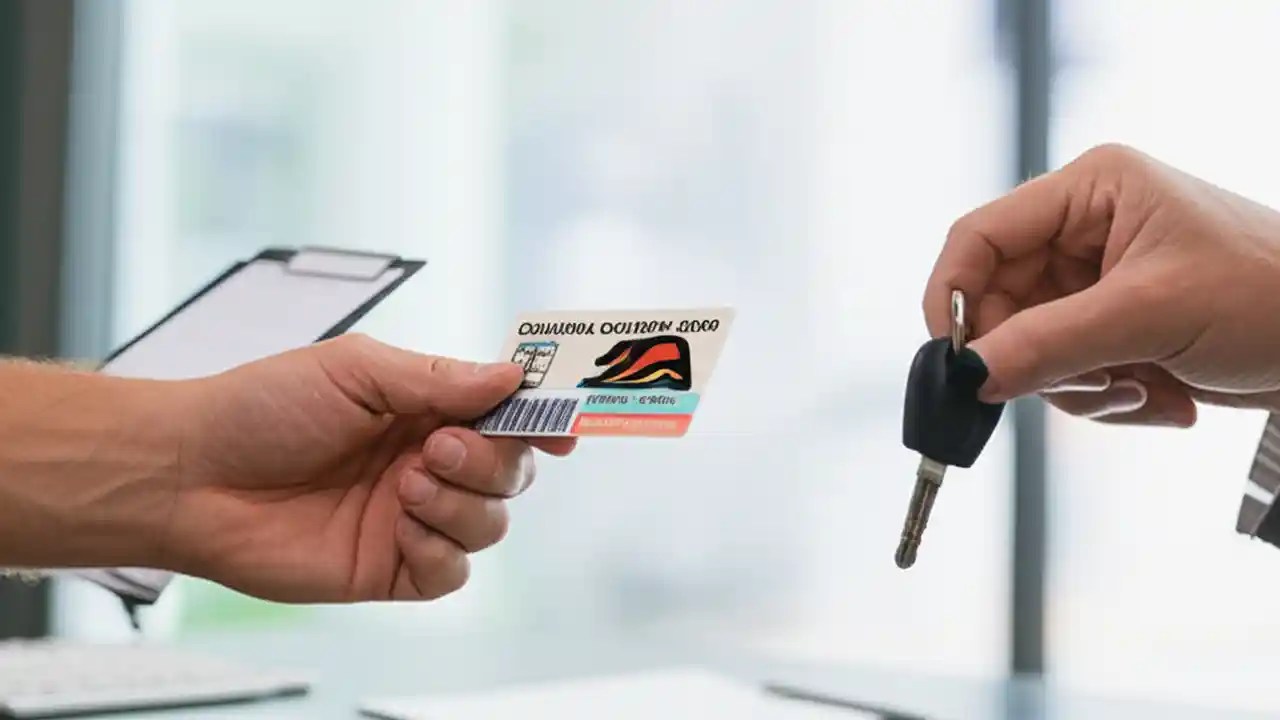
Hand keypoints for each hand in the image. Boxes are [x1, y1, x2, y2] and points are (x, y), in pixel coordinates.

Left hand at [165, 334, 574, 601]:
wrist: (193, 474)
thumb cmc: (262, 408)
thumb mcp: (356, 371)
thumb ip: (439, 379)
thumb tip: (512, 379)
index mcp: (425, 409)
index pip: (507, 415)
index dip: (542, 418)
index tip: (562, 422)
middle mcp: (427, 463)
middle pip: (512, 471)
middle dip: (491, 459)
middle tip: (434, 447)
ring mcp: (412, 517)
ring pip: (491, 523)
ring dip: (461, 502)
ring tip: (405, 484)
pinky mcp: (391, 568)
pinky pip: (453, 573)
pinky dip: (440, 550)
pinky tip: (400, 525)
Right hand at [926, 143, 1279, 425]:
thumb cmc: (1273, 296)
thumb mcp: (1152, 314)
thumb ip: (1051, 344)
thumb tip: (970, 375)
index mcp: (1092, 191)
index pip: (980, 237)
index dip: (953, 296)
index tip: (954, 358)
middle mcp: (1085, 230)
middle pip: (1001, 305)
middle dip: (1037, 358)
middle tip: (1083, 385)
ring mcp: (1097, 283)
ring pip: (1030, 349)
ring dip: (1078, 387)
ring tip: (1141, 392)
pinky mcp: (1114, 328)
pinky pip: (1067, 373)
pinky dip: (1106, 397)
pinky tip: (1160, 396)